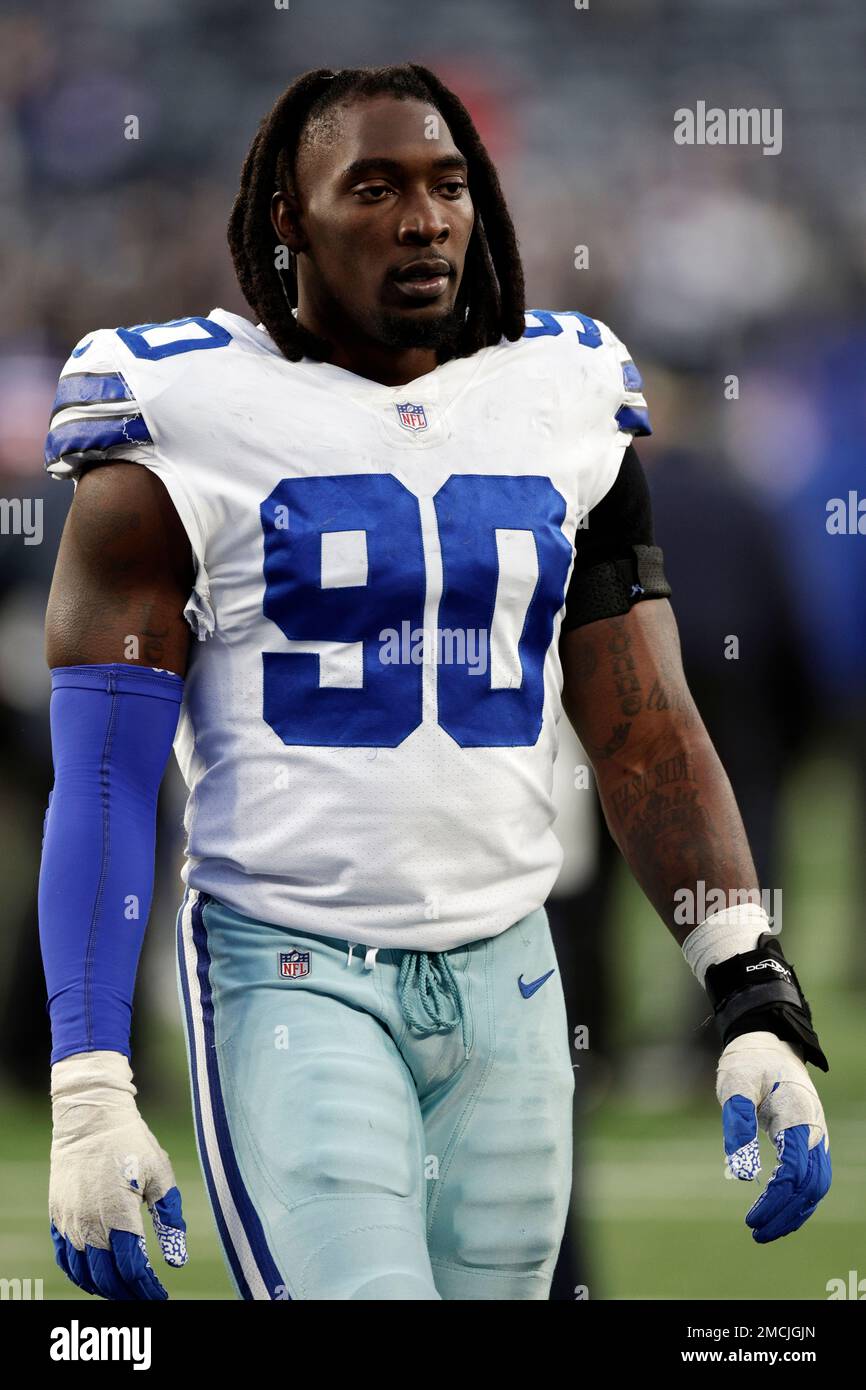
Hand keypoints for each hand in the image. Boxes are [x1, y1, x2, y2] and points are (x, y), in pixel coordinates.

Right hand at [49, 1050, 186, 1297]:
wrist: (90, 1117)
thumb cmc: (131, 1143)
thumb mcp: (161, 1175)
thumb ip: (170, 1218)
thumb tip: (178, 1261)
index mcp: (120, 1215)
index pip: (133, 1269)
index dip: (148, 1287)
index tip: (161, 1294)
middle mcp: (90, 1224)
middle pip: (107, 1278)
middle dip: (128, 1293)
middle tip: (144, 1295)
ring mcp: (70, 1222)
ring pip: (83, 1274)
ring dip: (103, 1288)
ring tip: (122, 1290)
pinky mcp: (57, 1216)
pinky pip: (64, 1258)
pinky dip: (78, 1275)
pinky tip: (94, 1276)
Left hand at [716, 1030, 830, 1242]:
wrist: (768, 1041)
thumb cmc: (749, 1062)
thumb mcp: (735, 1085)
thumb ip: (737, 1124)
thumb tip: (742, 1173)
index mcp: (798, 1116)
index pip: (795, 1170)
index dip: (775, 1198)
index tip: (751, 1217)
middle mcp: (814, 1129)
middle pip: (811, 1186)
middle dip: (787, 1213)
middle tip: (755, 1232)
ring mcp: (816, 1135)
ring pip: (817, 1186)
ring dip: (795, 1212)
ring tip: (765, 1230)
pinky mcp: (810, 1139)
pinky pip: (813, 1177)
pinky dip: (799, 1199)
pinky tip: (777, 1210)